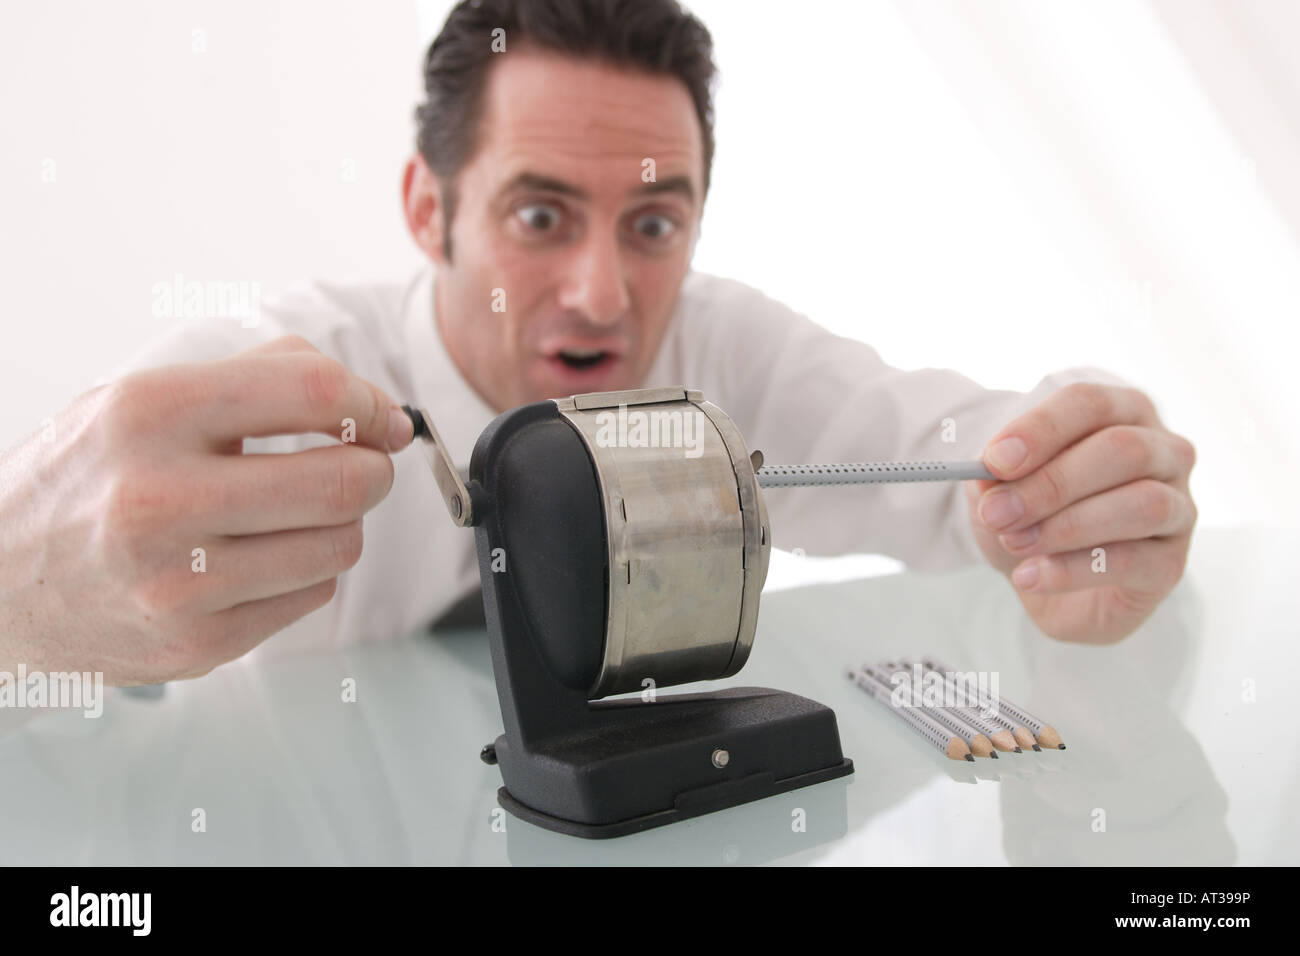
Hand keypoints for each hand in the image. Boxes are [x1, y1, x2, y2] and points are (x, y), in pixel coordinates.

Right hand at [0, 335, 414, 683]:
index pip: (310, 393)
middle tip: (360, 465)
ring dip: (340, 524)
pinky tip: (259, 557)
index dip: (369, 402)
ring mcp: (177, 581)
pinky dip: (306, 571)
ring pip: (340, 545)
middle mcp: (159, 499)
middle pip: (343, 481)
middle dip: (372, 469)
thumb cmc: (88, 480)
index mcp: (149, 414)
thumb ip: (261, 376)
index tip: (383, 418)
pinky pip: (312, 595)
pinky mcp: (196, 642)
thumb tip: (376, 403)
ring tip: (294, 513)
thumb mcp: (143, 398)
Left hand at [963, 382, 1196, 642]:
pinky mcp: (1170, 563)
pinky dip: (1072, 570)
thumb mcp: (1004, 487)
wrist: (1050, 579)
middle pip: (1122, 449)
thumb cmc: (1034, 515)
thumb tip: (991, 476)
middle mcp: (1163, 452)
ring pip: (1141, 503)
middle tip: (997, 512)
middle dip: (1051, 483)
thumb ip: (998, 475)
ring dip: (1067, 526)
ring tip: (1014, 543)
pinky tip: (1030, 576)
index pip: (1090, 403)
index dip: (1042, 429)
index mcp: (1123, 413)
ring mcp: (1177, 507)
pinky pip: (1132, 561)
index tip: (994, 461)